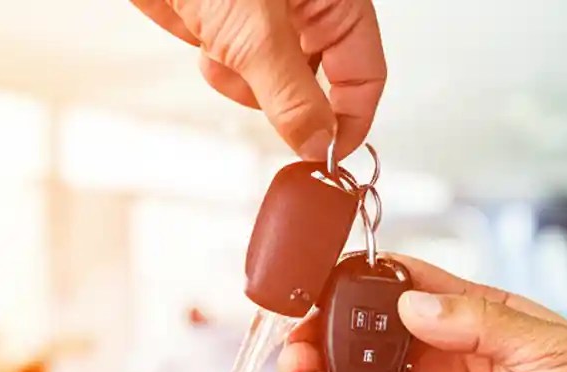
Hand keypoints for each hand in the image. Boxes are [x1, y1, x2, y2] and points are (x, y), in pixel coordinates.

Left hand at [129, 0, 385, 160]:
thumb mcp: (258, 31)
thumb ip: (292, 95)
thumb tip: (320, 145)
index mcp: (337, 0)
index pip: (365, 73)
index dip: (350, 120)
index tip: (327, 160)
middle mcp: (308, 11)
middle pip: (318, 85)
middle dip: (285, 97)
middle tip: (259, 88)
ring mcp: (267, 22)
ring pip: (271, 86)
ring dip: (241, 79)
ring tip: (220, 40)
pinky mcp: (228, 29)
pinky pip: (233, 72)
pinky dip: (215, 65)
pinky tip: (201, 31)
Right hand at [279, 256, 566, 371]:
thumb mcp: (549, 346)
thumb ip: (479, 322)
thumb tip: (415, 305)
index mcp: (473, 318)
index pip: (405, 285)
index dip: (364, 276)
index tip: (330, 272)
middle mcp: (442, 359)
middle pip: (366, 334)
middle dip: (326, 324)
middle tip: (298, 323)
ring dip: (319, 369)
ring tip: (295, 361)